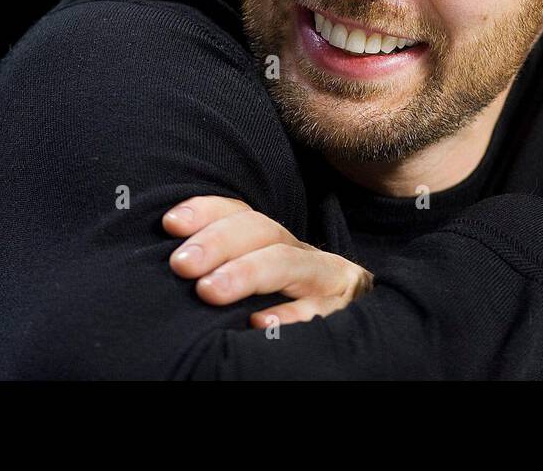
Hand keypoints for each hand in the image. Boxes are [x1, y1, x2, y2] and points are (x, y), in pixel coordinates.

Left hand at [162, 195, 373, 328]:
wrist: (372, 331)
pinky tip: (260, 322)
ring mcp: (326, 282)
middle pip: (263, 231)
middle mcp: (301, 255)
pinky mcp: (342, 313)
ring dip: (246, 273)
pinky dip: (290, 316)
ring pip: (288, 263)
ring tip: (207, 291)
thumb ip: (228, 268)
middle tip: (180, 265)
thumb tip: (173, 264)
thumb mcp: (265, 280)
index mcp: (278, 244)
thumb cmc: (297, 308)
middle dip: (218, 241)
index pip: (241, 214)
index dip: (207, 212)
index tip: (170, 223)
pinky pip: (318, 313)